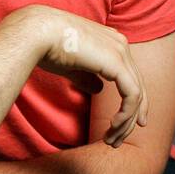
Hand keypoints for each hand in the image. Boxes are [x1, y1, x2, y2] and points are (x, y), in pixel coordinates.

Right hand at [27, 6, 148, 146]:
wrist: (38, 33)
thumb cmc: (47, 46)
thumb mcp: (71, 65)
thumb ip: (87, 77)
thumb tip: (99, 89)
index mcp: (111, 42)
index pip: (129, 77)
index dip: (131, 103)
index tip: (123, 124)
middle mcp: (120, 45)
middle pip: (137, 87)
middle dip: (130, 118)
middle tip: (116, 140)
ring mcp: (121, 52)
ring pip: (137, 94)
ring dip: (126, 122)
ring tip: (111, 140)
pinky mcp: (117, 63)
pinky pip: (132, 95)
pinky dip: (126, 114)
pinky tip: (113, 126)